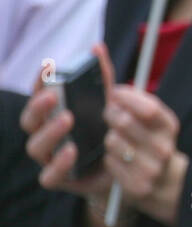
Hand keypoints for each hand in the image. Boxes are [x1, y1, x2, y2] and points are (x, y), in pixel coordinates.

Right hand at [21, 44, 115, 200]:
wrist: (127, 165)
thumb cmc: (110, 130)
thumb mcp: (109, 103)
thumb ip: (102, 78)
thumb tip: (96, 48)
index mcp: (53, 114)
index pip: (39, 95)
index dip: (40, 80)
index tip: (49, 65)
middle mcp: (45, 134)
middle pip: (29, 119)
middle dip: (38, 106)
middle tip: (53, 95)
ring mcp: (49, 157)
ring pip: (35, 146)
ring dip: (49, 132)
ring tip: (68, 119)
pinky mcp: (60, 179)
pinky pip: (50, 176)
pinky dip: (58, 164)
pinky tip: (72, 151)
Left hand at [101, 62, 188, 226]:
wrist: (165, 183)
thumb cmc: (150, 141)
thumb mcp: (150, 118)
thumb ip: (127, 91)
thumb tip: (98, 54)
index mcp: (169, 126)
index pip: (149, 107)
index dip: (126, 97)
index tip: (115, 94)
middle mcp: (164, 148)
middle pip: (124, 122)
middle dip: (111, 115)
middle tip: (110, 116)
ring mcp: (151, 169)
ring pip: (112, 141)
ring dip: (108, 139)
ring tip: (116, 141)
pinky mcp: (137, 185)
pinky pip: (109, 162)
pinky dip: (108, 158)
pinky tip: (118, 159)